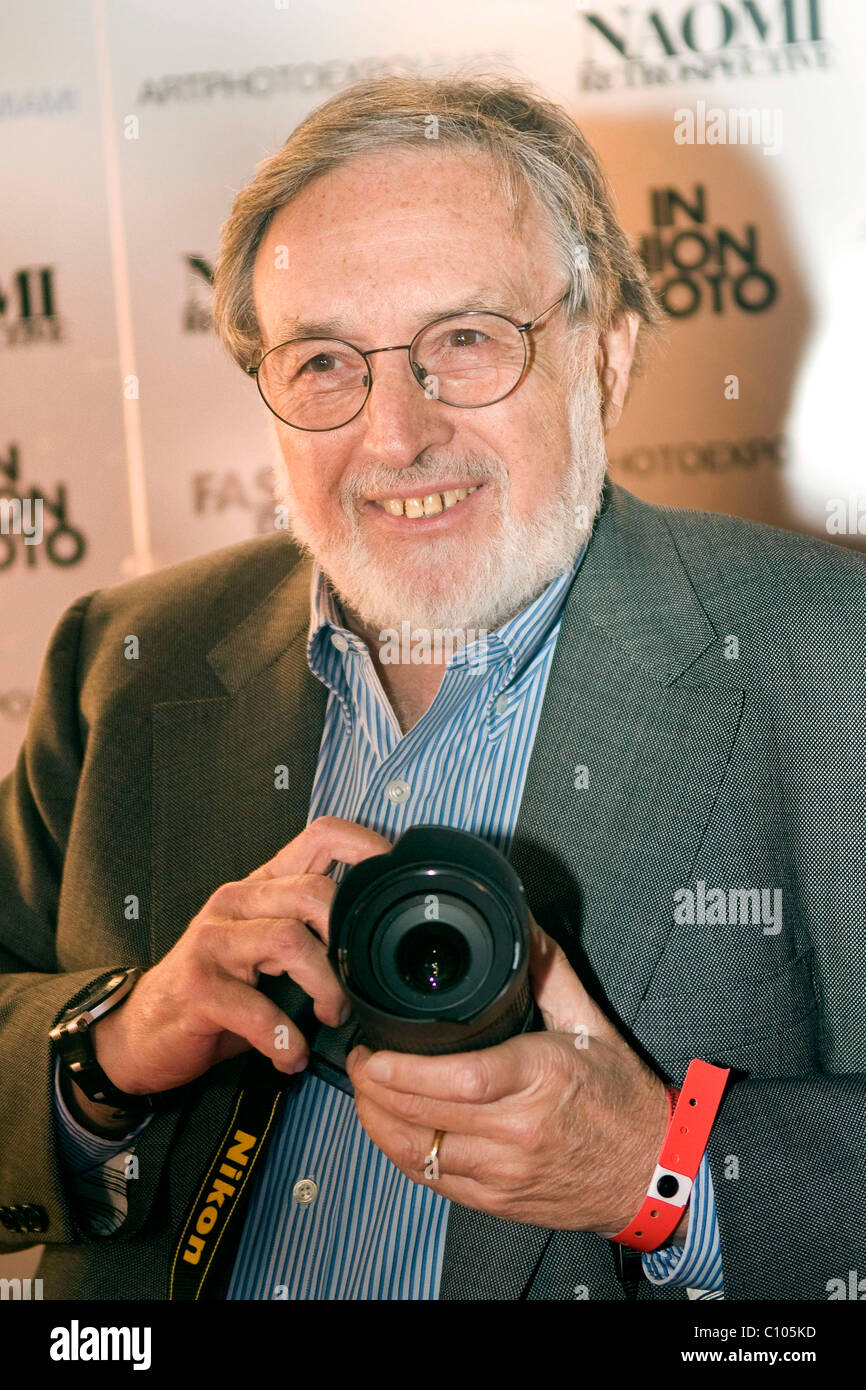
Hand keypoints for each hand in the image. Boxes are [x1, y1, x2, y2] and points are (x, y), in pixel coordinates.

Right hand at [91, 817, 391, 1095]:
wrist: (142, 1032)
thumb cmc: (215, 991)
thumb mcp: (266, 951)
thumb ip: (311, 934)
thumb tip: (378, 945)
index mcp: (260, 887)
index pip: (319, 837)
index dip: (364, 847)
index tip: (394, 874)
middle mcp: (236, 903)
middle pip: (314, 892)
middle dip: (348, 942)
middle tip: (356, 987)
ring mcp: (212, 942)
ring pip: (291, 942)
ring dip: (325, 989)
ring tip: (329, 1018)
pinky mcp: (197, 987)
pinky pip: (258, 1010)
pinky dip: (285, 1040)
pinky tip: (290, 1055)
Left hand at [347, 917, 670, 1234]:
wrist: (652, 1173)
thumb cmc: (624, 1101)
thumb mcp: (591, 1023)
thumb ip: (549, 970)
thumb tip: (521, 926)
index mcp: (542, 1077)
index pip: (459, 1079)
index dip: (402, 1070)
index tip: (372, 1052)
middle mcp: (519, 1130)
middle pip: (424, 1113)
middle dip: (374, 1086)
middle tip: (359, 1058)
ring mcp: (505, 1172)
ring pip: (416, 1152)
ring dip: (377, 1120)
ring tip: (365, 1089)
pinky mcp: (496, 1201)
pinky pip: (430, 1180)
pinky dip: (399, 1153)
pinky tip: (388, 1127)